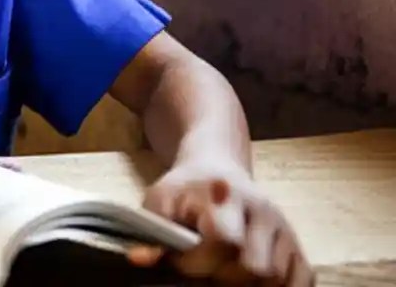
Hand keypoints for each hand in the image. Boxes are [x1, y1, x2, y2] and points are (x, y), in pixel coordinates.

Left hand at [131, 159, 312, 285]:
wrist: (217, 168)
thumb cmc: (184, 189)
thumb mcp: (159, 201)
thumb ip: (152, 232)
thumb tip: (140, 260)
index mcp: (227, 196)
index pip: (225, 241)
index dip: (199, 261)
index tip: (180, 261)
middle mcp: (263, 211)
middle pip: (257, 267)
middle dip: (225, 278)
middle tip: (206, 272)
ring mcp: (285, 230)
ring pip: (278, 278)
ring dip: (249, 285)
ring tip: (224, 274)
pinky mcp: (298, 246)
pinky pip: (302, 281)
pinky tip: (252, 282)